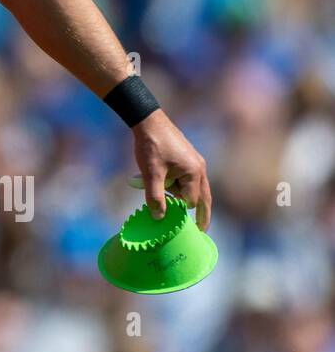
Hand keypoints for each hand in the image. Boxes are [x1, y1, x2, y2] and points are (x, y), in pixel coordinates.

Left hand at [131, 109, 211, 230]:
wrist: (148, 120)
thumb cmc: (151, 145)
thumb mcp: (151, 173)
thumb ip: (155, 197)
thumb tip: (159, 218)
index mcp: (195, 173)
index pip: (191, 202)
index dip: (180, 212)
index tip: (172, 222)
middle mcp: (200, 168)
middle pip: (203, 198)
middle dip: (201, 214)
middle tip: (201, 231)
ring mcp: (194, 162)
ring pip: (194, 187)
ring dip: (182, 197)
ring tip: (173, 208)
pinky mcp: (187, 158)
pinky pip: (187, 178)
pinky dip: (179, 187)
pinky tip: (167, 189)